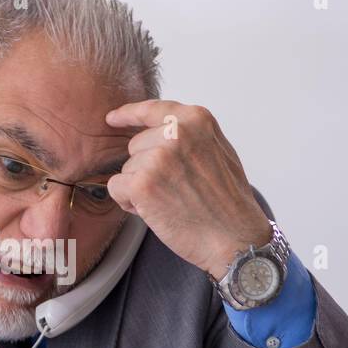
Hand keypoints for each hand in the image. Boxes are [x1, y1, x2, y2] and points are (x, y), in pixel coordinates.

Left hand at [104, 99, 271, 280]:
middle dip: (146, 168)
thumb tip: (162, 129)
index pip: (151, 109)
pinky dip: (128, 202)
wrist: (234, 238)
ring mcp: (158, 157)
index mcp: (196, 120)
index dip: (128, 114)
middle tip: (174, 190)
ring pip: (126, 168)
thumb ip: (190, 135)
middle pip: (136, 145)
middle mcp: (176, 132)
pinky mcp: (142, 183)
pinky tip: (155, 211)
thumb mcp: (219, 151)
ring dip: (139, 188)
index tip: (113, 118)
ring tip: (170, 202)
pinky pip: (116, 187)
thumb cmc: (229, 203)